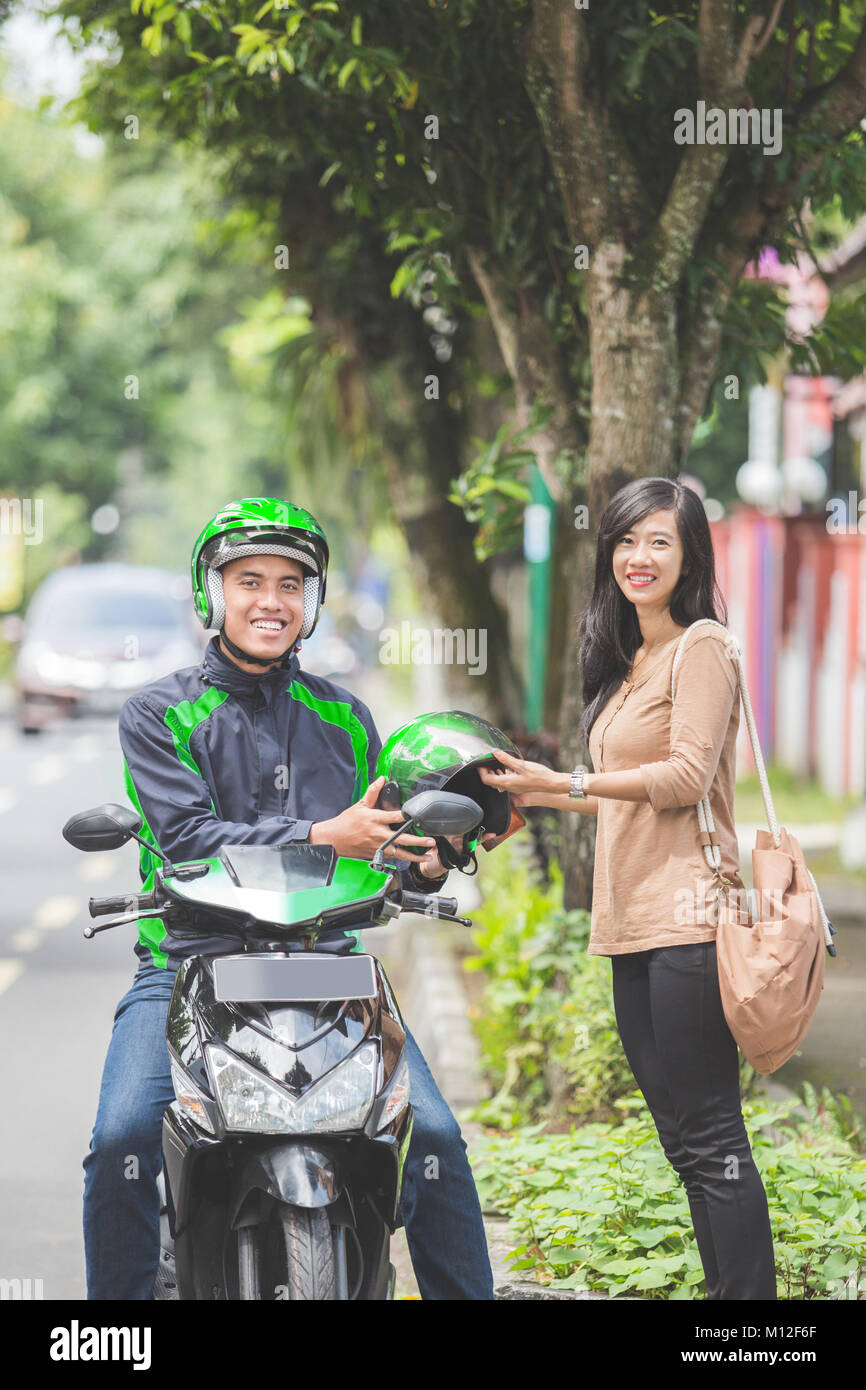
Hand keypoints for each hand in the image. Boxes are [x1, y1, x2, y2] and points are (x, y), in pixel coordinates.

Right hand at [309, 776, 436, 860]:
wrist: (333, 840)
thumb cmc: (346, 822)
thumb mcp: (360, 806)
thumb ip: (372, 792)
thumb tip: (382, 779)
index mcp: (375, 819)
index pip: (395, 816)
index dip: (408, 816)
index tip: (420, 816)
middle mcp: (378, 834)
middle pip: (402, 838)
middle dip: (418, 841)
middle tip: (431, 841)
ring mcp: (378, 846)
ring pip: (400, 853)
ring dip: (415, 856)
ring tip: (428, 857)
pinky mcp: (376, 855)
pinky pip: (392, 858)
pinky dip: (404, 859)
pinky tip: (414, 860)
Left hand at [477, 749, 559, 795]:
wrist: (551, 783)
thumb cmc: (538, 775)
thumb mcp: (521, 765)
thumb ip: (506, 759)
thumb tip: (495, 752)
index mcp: (507, 782)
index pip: (487, 779)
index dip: (481, 771)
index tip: (480, 763)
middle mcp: (509, 787)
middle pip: (490, 782)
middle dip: (485, 772)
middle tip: (484, 762)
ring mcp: (513, 788)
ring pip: (497, 783)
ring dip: (493, 774)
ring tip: (492, 764)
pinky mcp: (518, 786)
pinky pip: (504, 783)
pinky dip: (500, 776)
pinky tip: (503, 769)